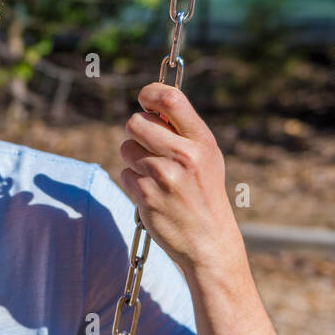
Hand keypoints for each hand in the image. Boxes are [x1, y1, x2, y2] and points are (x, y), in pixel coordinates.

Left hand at [118, 83, 242, 275]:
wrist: (209, 241)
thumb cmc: (204, 194)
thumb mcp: (206, 157)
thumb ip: (182, 131)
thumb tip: (151, 106)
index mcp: (201, 141)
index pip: (170, 99)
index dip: (150, 93)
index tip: (145, 99)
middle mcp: (183, 156)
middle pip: (136, 122)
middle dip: (136, 131)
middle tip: (149, 146)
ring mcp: (162, 176)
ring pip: (126, 148)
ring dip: (133, 158)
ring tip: (155, 174)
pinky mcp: (145, 196)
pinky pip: (125, 174)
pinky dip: (134, 182)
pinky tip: (153, 193)